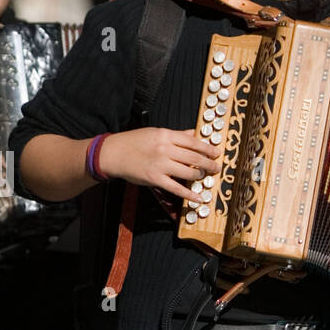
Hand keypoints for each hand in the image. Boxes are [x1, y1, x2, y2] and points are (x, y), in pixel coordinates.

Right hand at [96, 127, 221, 201]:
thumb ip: (176, 135)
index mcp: (166, 135)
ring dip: (199, 176)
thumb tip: (193, 133)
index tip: (216, 152)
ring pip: (188, 171)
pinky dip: (189, 194)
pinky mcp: (155, 179)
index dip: (207, 148)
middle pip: (194, 157)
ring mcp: (160, 165)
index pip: (193, 141)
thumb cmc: (134, 142)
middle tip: (216, 167)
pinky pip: (176, 188)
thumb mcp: (155, 132)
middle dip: (208, 163)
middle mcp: (165, 149)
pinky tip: (198, 197)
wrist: (114, 153)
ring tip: (203, 177)